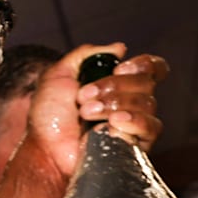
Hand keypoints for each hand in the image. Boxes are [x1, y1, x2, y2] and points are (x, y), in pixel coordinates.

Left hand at [25, 42, 168, 175]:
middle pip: (147, 82)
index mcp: (118, 84)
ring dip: (114, 104)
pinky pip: (151, 127)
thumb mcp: (58, 75)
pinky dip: (132, 121)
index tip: (118, 68)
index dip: (142, 64)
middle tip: (83, 98)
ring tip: (87, 114)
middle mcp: (131, 102)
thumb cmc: (49, 118)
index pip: (151, 68)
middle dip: (113, 86)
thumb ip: (86, 55)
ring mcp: (135, 125)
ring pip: (148, 103)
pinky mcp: (137, 146)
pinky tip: (110, 126)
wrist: (46, 149)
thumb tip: (120, 48)